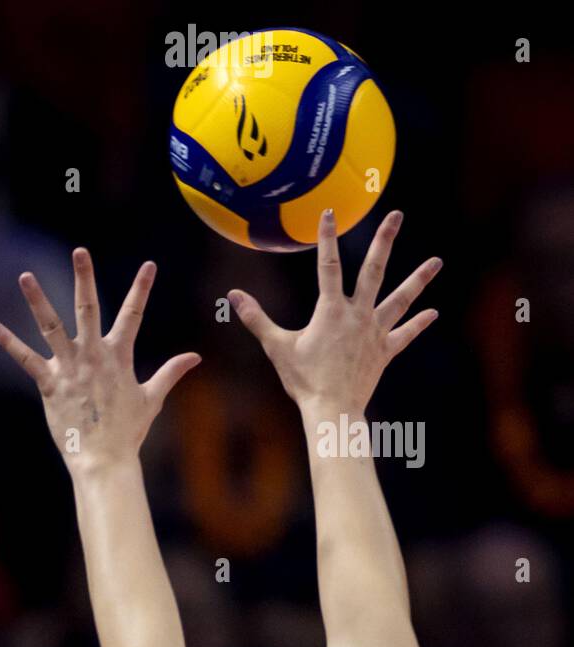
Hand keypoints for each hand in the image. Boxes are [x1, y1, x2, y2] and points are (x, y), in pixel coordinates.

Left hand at [0, 248, 199, 471]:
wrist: (104, 459)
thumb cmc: (128, 432)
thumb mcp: (152, 398)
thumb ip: (170, 372)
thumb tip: (196, 357)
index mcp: (118, 356)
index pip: (133, 314)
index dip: (142, 288)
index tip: (149, 265)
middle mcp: (93, 355)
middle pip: (88, 308)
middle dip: (85, 278)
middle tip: (80, 251)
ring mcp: (69, 368)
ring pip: (51, 326)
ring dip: (38, 300)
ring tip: (25, 275)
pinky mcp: (49, 384)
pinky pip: (26, 359)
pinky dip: (10, 343)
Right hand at [229, 209, 440, 411]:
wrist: (332, 409)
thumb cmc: (303, 380)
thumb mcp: (276, 347)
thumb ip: (256, 318)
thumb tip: (233, 295)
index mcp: (330, 311)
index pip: (327, 266)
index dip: (327, 238)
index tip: (330, 213)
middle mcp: (357, 315)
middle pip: (374, 271)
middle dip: (384, 241)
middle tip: (396, 216)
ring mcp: (375, 332)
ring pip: (400, 299)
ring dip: (418, 279)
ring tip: (437, 262)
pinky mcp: (384, 351)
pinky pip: (405, 335)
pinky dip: (418, 324)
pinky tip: (432, 312)